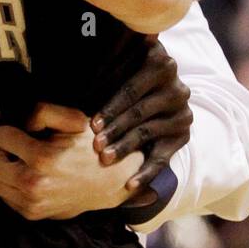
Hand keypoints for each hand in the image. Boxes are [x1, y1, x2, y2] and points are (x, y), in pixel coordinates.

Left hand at [0, 103, 143, 219]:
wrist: (112, 182)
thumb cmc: (91, 147)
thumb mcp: (72, 119)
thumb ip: (41, 112)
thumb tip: (18, 124)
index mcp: (42, 159)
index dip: (7, 131)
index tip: (18, 133)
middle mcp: (33, 185)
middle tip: (10, 147)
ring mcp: (30, 204)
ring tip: (16, 160)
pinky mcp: (31, 214)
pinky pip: (1, 194)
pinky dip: (5, 182)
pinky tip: (23, 175)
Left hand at [91, 37, 191, 192]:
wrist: (155, 99)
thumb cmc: (117, 81)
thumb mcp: (112, 69)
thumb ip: (99, 65)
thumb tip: (65, 66)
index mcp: (159, 62)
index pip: (131, 87)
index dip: (110, 105)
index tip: (90, 123)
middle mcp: (176, 86)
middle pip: (139, 111)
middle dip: (114, 128)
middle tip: (93, 142)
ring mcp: (182, 111)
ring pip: (147, 132)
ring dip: (124, 147)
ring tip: (104, 158)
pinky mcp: (183, 134)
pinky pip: (163, 156)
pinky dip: (145, 172)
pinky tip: (128, 185)